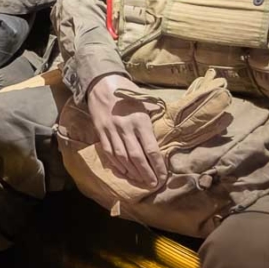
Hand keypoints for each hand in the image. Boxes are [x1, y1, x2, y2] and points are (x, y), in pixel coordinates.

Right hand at [86, 74, 166, 188]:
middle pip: (137, 157)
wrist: (101, 83)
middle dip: (146, 174)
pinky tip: (124, 172)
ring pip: (122, 157)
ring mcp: (111, 130)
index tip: (163, 177)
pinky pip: (108, 152)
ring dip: (132, 172)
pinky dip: (117, 165)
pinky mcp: (100, 131)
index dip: (158, 166)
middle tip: (153, 185)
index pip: (151, 149)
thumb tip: (168, 135)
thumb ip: (154, 120)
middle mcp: (125, 127)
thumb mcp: (145, 102)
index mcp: (140, 120)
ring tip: (140, 181)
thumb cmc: (128, 93)